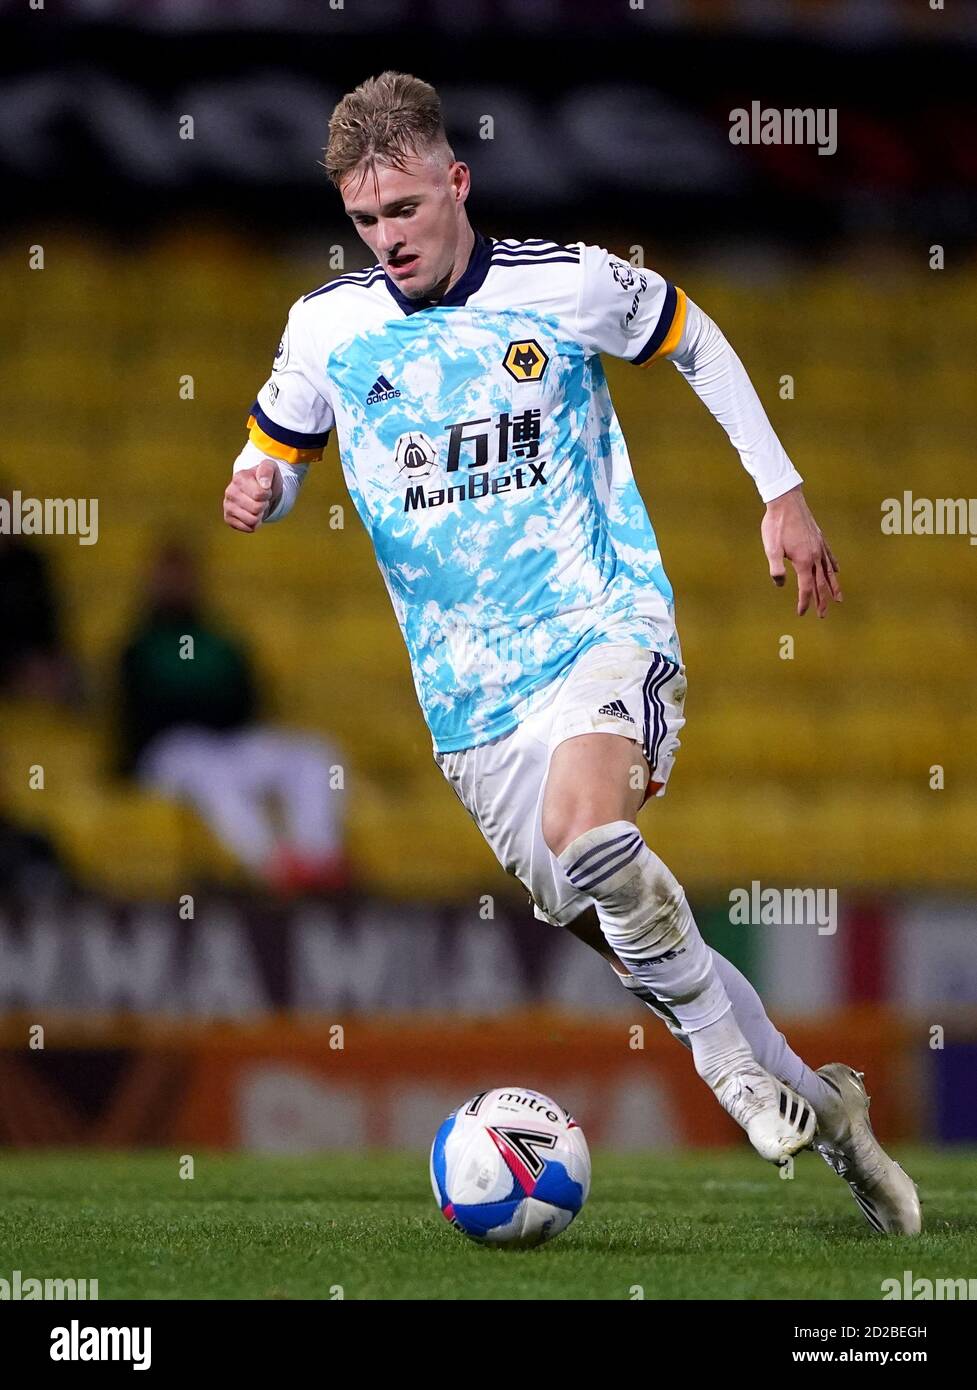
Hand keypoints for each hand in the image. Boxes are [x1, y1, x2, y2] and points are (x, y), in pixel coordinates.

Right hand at [223, 460, 281, 532]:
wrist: (261, 492)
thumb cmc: (266, 480)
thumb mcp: (271, 469)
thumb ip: (267, 470)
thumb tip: (264, 485)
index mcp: (239, 478)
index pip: (260, 494)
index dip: (267, 493)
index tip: (265, 489)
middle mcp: (230, 492)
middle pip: (256, 508)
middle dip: (264, 505)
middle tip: (261, 499)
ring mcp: (227, 506)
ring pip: (252, 520)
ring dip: (260, 515)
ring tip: (257, 505)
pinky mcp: (228, 518)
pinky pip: (248, 528)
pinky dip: (255, 524)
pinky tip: (252, 514)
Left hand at [761, 485, 841, 617]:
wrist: (786, 501)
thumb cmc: (775, 525)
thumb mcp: (771, 549)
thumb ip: (776, 569)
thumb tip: (780, 584)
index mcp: (804, 561)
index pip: (806, 587)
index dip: (804, 601)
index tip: (801, 613)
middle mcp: (815, 556)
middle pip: (821, 583)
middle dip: (821, 600)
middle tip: (822, 615)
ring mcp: (819, 546)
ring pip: (829, 571)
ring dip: (833, 587)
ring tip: (838, 600)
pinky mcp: (820, 538)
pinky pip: (829, 557)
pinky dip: (833, 566)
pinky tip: (837, 571)